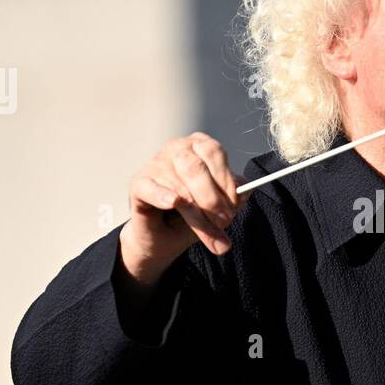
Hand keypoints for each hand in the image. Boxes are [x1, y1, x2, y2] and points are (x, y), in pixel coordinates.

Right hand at [120, 131, 250, 287]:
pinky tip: (173, 202)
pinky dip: (163, 195)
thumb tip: (246, 191)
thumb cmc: (191, 215)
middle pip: (196, 168)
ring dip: (196, 214)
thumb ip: (232, 198)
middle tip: (223, 222)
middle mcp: (176, 149)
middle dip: (212, 200)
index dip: (226, 181)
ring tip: (208, 235)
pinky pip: (151, 188)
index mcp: (199, 146)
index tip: (233, 205)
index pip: (214, 153)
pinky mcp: (138, 183)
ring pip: (179, 186)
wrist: (163, 238)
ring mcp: (155, 164)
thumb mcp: (218, 208)